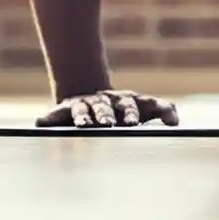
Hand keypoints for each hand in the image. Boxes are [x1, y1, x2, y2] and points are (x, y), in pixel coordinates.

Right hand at [35, 89, 180, 127]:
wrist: (91, 94)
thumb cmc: (123, 110)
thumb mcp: (145, 107)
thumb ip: (164, 110)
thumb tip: (176, 121)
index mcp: (125, 102)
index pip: (131, 105)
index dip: (130, 113)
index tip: (131, 124)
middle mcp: (104, 102)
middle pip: (106, 107)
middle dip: (107, 115)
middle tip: (108, 124)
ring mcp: (83, 105)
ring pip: (83, 110)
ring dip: (83, 117)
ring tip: (82, 126)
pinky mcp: (63, 110)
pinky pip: (53, 116)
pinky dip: (48, 119)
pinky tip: (41, 123)